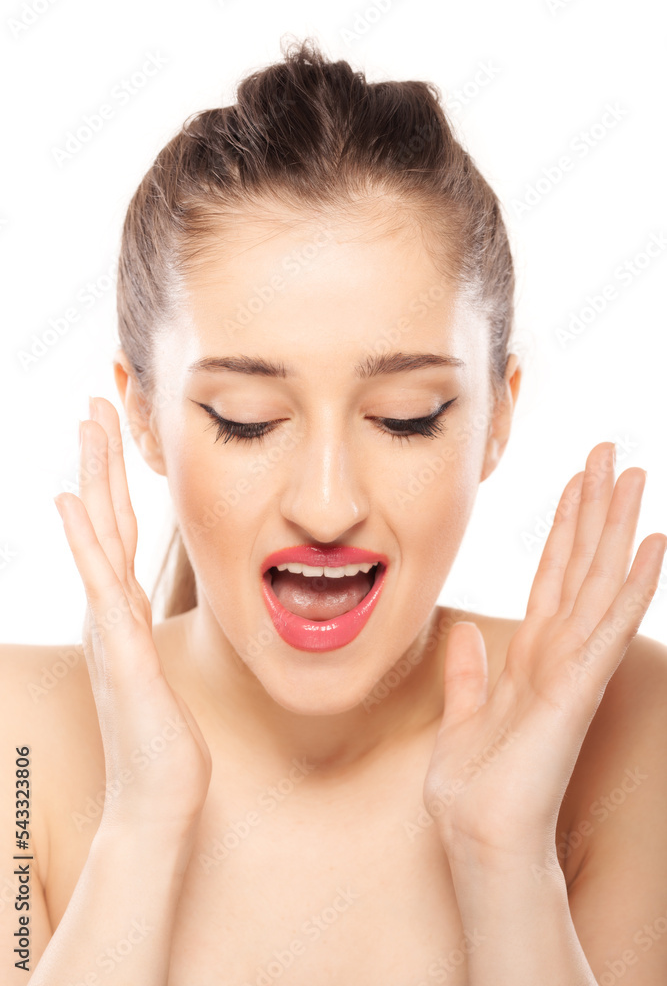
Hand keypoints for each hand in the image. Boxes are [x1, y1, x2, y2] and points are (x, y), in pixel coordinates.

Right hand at [54, 396, 211, 834]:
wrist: (159, 798)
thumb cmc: (165, 738)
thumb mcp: (164, 666)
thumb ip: (156, 630)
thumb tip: (161, 605)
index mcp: (125, 611)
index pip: (120, 529)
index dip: (116, 478)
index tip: (116, 428)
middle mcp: (111, 610)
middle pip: (104, 518)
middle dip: (100, 458)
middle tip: (94, 401)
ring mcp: (110, 627)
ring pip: (98, 535)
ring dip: (92, 476)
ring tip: (84, 424)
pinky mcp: (120, 650)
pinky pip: (99, 583)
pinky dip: (82, 539)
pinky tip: (68, 499)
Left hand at [423, 441, 665, 863]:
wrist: (479, 837)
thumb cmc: (474, 790)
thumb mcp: (461, 717)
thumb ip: (468, 675)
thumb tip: (464, 635)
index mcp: (528, 655)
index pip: (551, 575)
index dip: (563, 527)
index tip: (574, 480)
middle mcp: (556, 652)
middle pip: (579, 564)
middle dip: (593, 507)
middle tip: (610, 452)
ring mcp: (572, 667)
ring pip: (599, 580)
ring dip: (617, 526)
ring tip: (634, 475)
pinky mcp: (578, 687)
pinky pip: (608, 624)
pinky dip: (630, 583)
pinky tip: (652, 544)